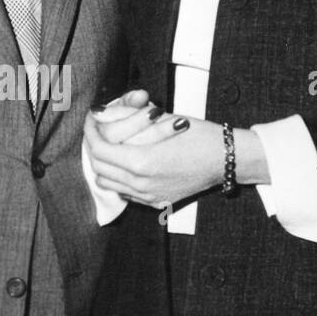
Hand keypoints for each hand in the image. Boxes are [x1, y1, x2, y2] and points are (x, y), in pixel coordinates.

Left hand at [85, 98, 223, 207]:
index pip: (99, 149)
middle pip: (99, 167)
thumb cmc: (198, 134)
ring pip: (108, 183)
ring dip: (104, 164)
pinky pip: (125, 192)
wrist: (226, 159)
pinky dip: (118, 178)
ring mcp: (148, 196)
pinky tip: (127, 162)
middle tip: (98, 130)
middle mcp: (141, 184)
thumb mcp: (162, 119)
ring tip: (111, 146)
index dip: (90, 131)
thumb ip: (127, 117)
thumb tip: (99, 113)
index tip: (92, 118)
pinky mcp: (155, 202)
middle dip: (94, 146)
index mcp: (141, 162)